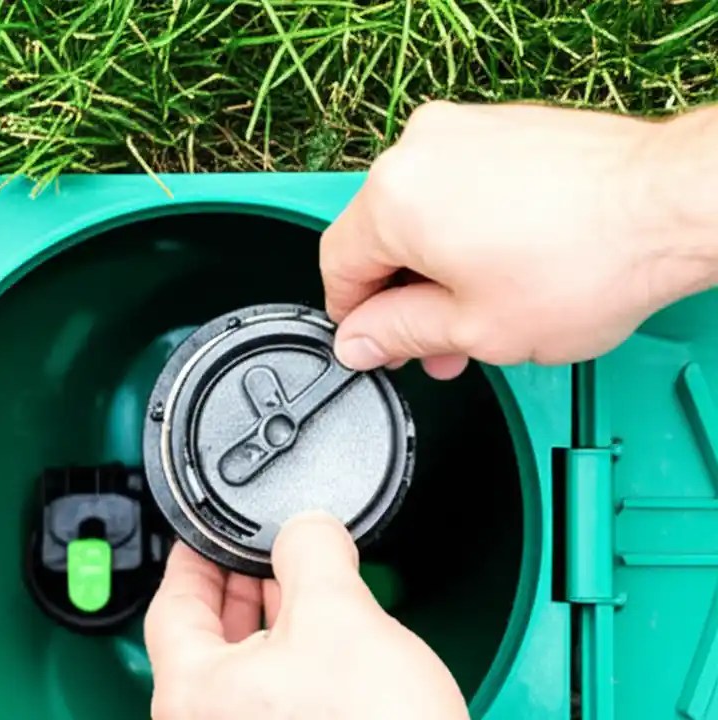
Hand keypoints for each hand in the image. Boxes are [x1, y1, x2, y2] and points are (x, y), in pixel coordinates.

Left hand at [144, 512, 467, 719]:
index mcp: (191, 691)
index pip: (170, 604)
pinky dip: (289, 658)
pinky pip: (269, 695)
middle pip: (204, 637)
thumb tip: (306, 528)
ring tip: (298, 584)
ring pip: (240, 668)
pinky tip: (323, 638)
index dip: (193, 557)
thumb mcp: (339, 614)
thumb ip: (310, 552)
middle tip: (259, 551)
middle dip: (237, 586)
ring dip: (268, 621)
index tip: (206, 534)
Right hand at [320, 101, 717, 378]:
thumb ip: (398, 335)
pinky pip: (463, 185)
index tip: (375, 343)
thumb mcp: (473, 329)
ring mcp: (465, 130)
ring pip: (425, 211)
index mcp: (393, 198)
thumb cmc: (588, 261)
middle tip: (439, 344)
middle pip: (382, 235)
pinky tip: (512, 266)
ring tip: (484, 311)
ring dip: (441, 265)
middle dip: (407, 296)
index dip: (353, 317)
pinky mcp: (505, 127)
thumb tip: (359, 341)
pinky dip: (473, 228)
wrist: (674, 207)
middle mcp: (419, 149)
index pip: (338, 264)